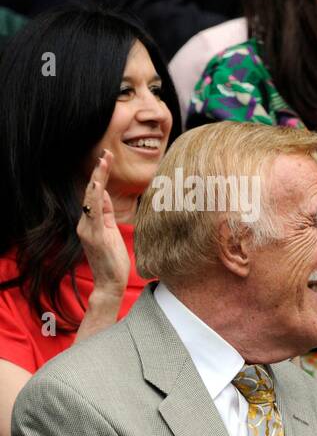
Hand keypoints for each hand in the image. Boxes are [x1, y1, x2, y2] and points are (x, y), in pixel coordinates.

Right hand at [77, 151, 129, 297]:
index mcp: (91, 221)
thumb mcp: (111, 230)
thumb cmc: (113, 259)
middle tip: (106, 153)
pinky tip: (98, 186)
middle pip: (91, 192)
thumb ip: (106, 213)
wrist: (110, 283)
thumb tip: (103, 194)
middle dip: (98, 172)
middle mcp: (85, 223)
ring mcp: (88, 229)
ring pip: (91, 199)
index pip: (95, 194)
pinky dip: (95, 198)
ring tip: (103, 162)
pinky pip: (93, 213)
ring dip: (97, 179)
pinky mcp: (94, 236)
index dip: (100, 176)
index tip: (106, 158)